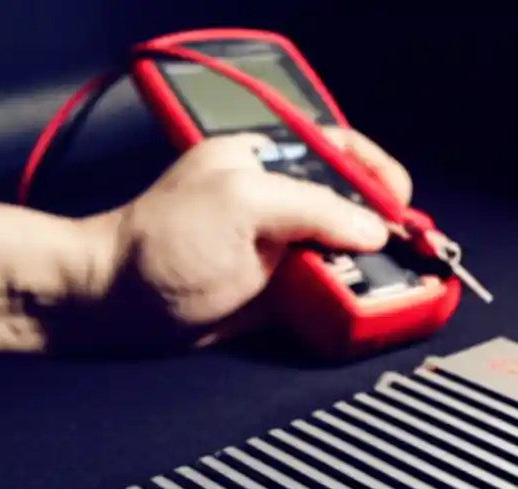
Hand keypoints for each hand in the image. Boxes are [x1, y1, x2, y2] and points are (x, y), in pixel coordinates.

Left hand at [63, 128, 409, 349]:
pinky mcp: (276, 293)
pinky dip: (347, 303)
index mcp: (268, 161)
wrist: (113, 305)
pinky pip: (326, 293)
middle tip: (404, 255)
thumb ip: (315, 209)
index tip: (399, 205)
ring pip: (345, 257)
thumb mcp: (243, 205)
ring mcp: (278, 250)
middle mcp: (278, 203)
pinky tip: (360, 309)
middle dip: (380, 231)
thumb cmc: (163, 242)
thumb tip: (374, 230)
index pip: (342, 151)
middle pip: (353, 209)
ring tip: (385, 287)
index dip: (378, 174)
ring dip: (367, 272)